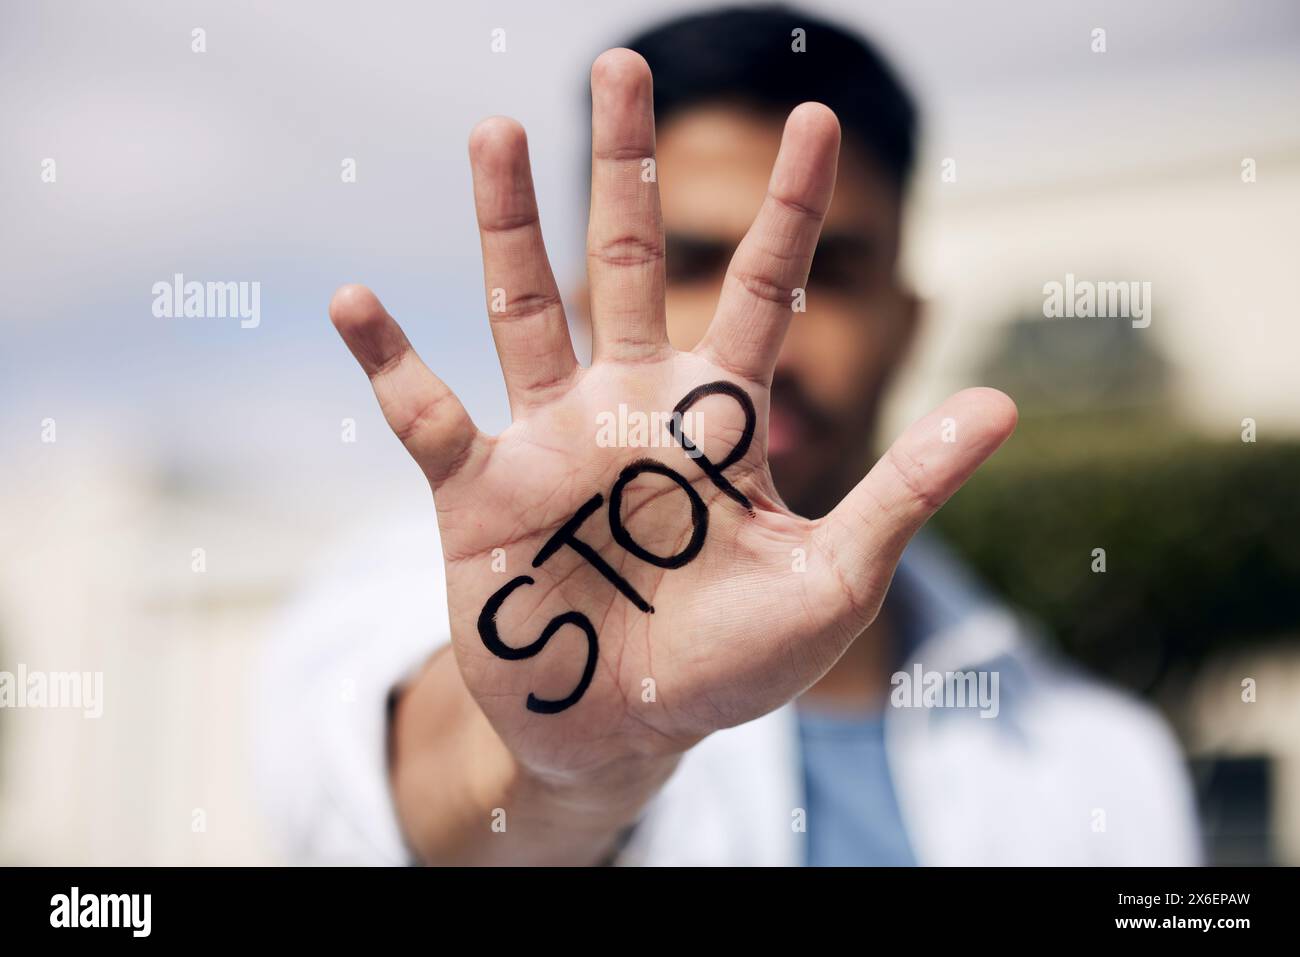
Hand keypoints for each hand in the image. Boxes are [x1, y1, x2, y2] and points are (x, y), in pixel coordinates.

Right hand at [330, 50, 1015, 780]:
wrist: (623, 730)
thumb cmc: (732, 663)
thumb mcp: (833, 579)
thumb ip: (906, 490)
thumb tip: (1006, 404)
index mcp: (718, 420)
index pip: (763, 291)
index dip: (790, 210)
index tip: (817, 120)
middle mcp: (630, 407)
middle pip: (629, 263)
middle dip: (627, 169)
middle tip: (623, 65)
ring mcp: (549, 441)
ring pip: (525, 309)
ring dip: (509, 223)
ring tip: (496, 129)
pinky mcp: (476, 492)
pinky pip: (425, 414)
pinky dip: (389, 363)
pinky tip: (354, 299)